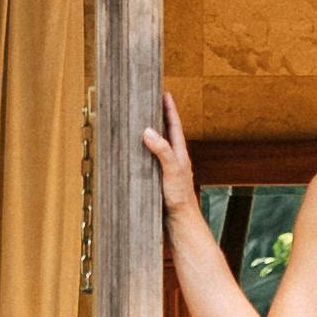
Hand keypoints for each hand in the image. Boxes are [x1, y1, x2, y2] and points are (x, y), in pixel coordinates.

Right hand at [143, 90, 196, 220]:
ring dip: (151, 134)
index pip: (174, 126)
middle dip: (160, 117)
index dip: (170, 110)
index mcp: (180, 154)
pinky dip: (145, 151)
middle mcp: (174, 159)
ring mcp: (167, 169)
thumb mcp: (172, 171)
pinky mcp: (160, 180)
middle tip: (151, 102)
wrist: (180, 222)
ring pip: (158, 146)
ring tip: (141, 121)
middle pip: (167, 133)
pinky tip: (136, 153)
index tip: (165, 94)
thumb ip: (162, 151)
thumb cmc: (180, 198)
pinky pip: (151, 159)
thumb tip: (148, 131)